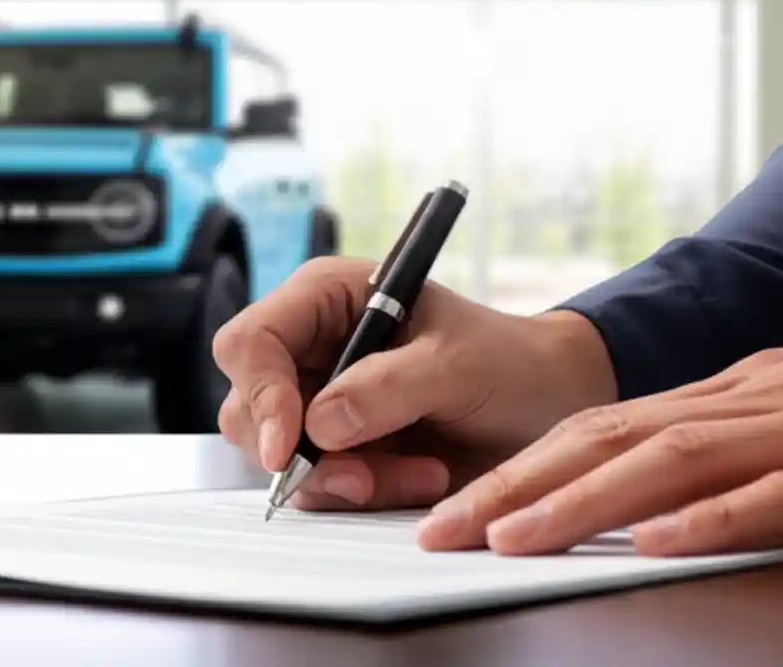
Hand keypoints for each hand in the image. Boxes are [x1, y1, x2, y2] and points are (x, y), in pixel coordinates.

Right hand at [212, 256, 616, 509]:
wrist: (545, 408)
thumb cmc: (506, 362)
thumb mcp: (457, 363)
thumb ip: (387, 386)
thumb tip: (320, 423)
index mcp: (325, 299)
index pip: (251, 341)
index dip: (260, 392)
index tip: (289, 446)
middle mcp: (308, 349)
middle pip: (247, 407)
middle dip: (302, 452)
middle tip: (364, 476)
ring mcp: (316, 403)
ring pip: (278, 457)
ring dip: (345, 479)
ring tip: (420, 472)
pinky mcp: (333, 451)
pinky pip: (316, 487)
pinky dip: (364, 494)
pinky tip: (419, 476)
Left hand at [419, 348, 782, 555]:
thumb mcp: (760, 427)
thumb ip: (691, 457)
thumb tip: (618, 505)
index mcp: (708, 398)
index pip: (594, 431)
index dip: (519, 472)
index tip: (451, 512)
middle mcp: (730, 404)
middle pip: (607, 439)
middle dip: (517, 486)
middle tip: (443, 530)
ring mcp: (775, 430)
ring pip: (668, 457)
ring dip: (583, 499)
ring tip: (510, 537)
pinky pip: (764, 493)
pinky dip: (706, 517)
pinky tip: (652, 541)